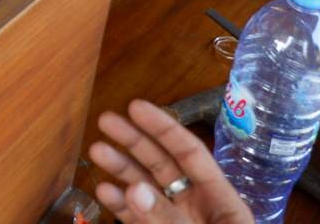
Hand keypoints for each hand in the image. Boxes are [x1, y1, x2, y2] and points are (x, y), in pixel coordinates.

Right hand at [89, 99, 251, 223]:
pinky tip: (102, 192)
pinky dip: (120, 206)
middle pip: (164, 166)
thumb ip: (167, 220)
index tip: (135, 107)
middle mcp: (200, 210)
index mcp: (223, 203)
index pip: (191, 154)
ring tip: (96, 152)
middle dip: (135, 142)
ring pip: (146, 190)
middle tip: (106, 121)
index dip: (163, 128)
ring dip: (121, 170)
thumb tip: (132, 186)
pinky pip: (138, 220)